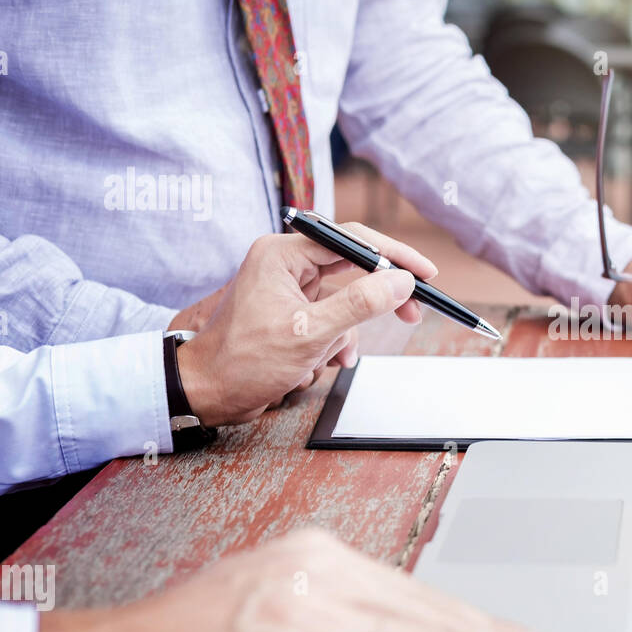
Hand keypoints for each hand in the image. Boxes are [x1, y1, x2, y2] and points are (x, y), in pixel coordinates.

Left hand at [168, 223, 433, 370]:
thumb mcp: (310, 333)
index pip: (352, 239)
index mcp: (282, 253)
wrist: (206, 392)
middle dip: (377, 298)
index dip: (395, 255)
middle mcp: (285, 262)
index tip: (425, 274)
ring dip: (347, 332)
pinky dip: (335, 342)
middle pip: (352, 267)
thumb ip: (359, 304)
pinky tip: (325, 363)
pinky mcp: (290, 310)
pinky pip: (330, 318)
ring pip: (344, 300)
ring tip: (332, 358)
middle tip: (412, 313)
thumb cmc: (244, 361)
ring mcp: (287, 287)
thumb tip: (401, 281)